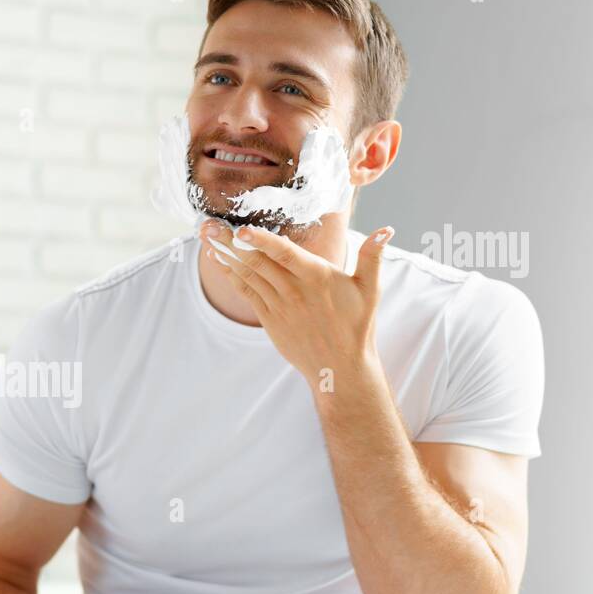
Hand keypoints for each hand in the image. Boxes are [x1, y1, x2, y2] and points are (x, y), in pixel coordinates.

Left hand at [200, 219, 393, 388]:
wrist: (339, 367)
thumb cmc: (356, 325)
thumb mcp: (369, 289)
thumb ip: (372, 257)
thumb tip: (386, 230)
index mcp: (317, 277)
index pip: (285, 253)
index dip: (263, 241)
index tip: (242, 230)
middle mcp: (294, 290)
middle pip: (257, 261)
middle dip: (231, 242)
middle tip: (208, 226)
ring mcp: (279, 306)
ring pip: (248, 275)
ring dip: (225, 256)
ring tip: (206, 238)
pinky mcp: (270, 319)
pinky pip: (247, 293)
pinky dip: (231, 276)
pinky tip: (219, 261)